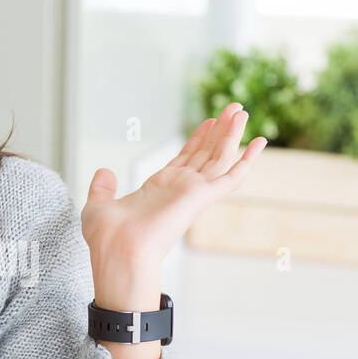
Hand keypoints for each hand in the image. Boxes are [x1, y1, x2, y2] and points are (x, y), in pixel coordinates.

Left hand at [81, 101, 265, 278]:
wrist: (116, 251)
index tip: (210, 120)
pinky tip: (259, 142)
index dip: (198, 138)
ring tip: (242, 110)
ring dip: (232, 134)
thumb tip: (104, 173)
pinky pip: (231, 177)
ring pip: (220, 157)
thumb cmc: (106, 238)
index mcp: (160, 188)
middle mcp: (180, 189)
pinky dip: (247, 160)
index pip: (186, 158)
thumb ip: (103, 188)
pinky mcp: (202, 197)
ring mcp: (193, 192)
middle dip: (220, 130)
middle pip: (206, 153)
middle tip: (234, 107)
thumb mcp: (98, 205)